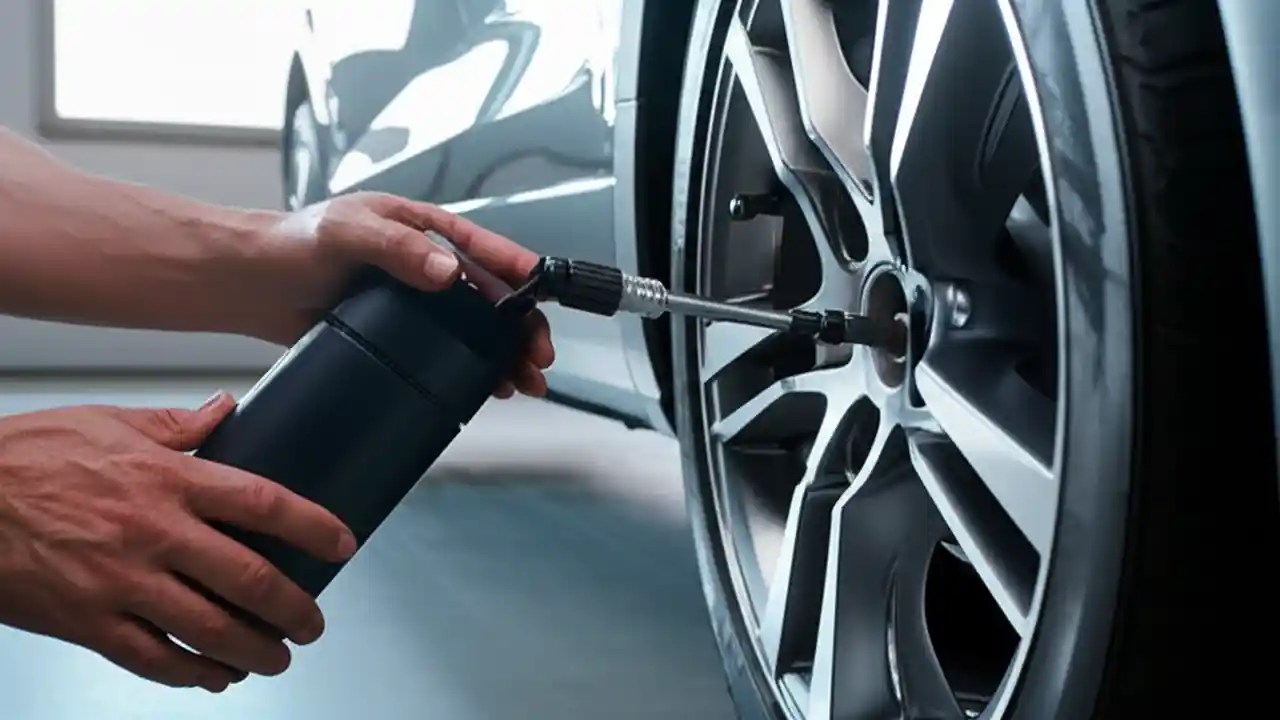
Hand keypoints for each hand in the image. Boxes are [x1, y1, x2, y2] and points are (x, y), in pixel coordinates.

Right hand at [0, 392, 355, 691]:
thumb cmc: (25, 458)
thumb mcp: (106, 422)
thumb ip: (175, 425)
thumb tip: (226, 410)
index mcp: (165, 479)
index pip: (261, 502)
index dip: (312, 526)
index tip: (342, 543)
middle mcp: (153, 534)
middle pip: (247, 578)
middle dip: (293, 608)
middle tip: (313, 623)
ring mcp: (121, 584)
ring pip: (209, 629)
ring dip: (254, 650)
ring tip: (277, 658)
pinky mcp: (87, 623)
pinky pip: (153, 659)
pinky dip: (192, 673)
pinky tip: (214, 676)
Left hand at [251, 193, 554, 398]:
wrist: (250, 281)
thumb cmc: (294, 243)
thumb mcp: (347, 232)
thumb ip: (398, 246)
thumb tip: (449, 272)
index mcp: (422, 230)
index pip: (483, 247)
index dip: (518, 270)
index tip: (542, 290)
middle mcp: (427, 264)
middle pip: (490, 296)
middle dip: (522, 326)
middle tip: (539, 356)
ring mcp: (415, 302)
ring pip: (475, 328)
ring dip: (504, 354)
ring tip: (526, 382)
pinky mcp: (399, 333)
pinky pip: (446, 351)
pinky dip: (472, 369)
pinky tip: (488, 387)